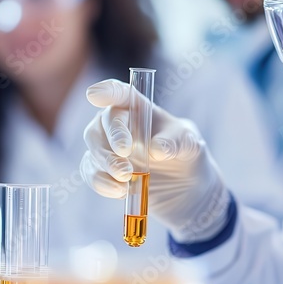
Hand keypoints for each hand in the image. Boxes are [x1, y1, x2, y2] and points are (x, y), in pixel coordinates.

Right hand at [80, 79, 230, 242]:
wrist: (186, 187)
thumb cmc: (187, 154)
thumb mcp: (191, 145)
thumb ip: (177, 143)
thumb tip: (156, 149)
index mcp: (140, 109)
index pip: (120, 93)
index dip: (106, 92)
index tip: (95, 95)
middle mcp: (120, 124)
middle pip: (103, 123)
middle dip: (112, 138)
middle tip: (125, 154)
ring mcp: (108, 148)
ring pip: (94, 149)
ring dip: (106, 163)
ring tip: (126, 178)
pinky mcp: (104, 171)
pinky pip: (92, 173)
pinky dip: (102, 183)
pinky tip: (121, 191)